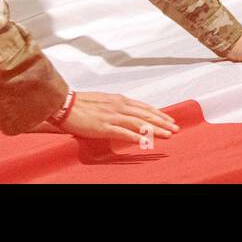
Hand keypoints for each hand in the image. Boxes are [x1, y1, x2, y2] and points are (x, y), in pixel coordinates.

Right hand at [54, 92, 178, 145]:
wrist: (65, 105)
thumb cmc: (82, 103)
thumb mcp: (104, 100)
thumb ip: (116, 105)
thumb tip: (127, 109)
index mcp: (120, 100)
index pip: (144, 107)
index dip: (159, 114)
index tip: (170, 119)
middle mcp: (119, 106)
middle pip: (146, 115)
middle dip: (163, 122)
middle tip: (176, 129)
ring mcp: (113, 116)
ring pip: (140, 124)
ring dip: (156, 130)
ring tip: (168, 135)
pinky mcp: (104, 127)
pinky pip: (123, 132)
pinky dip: (136, 136)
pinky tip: (146, 141)